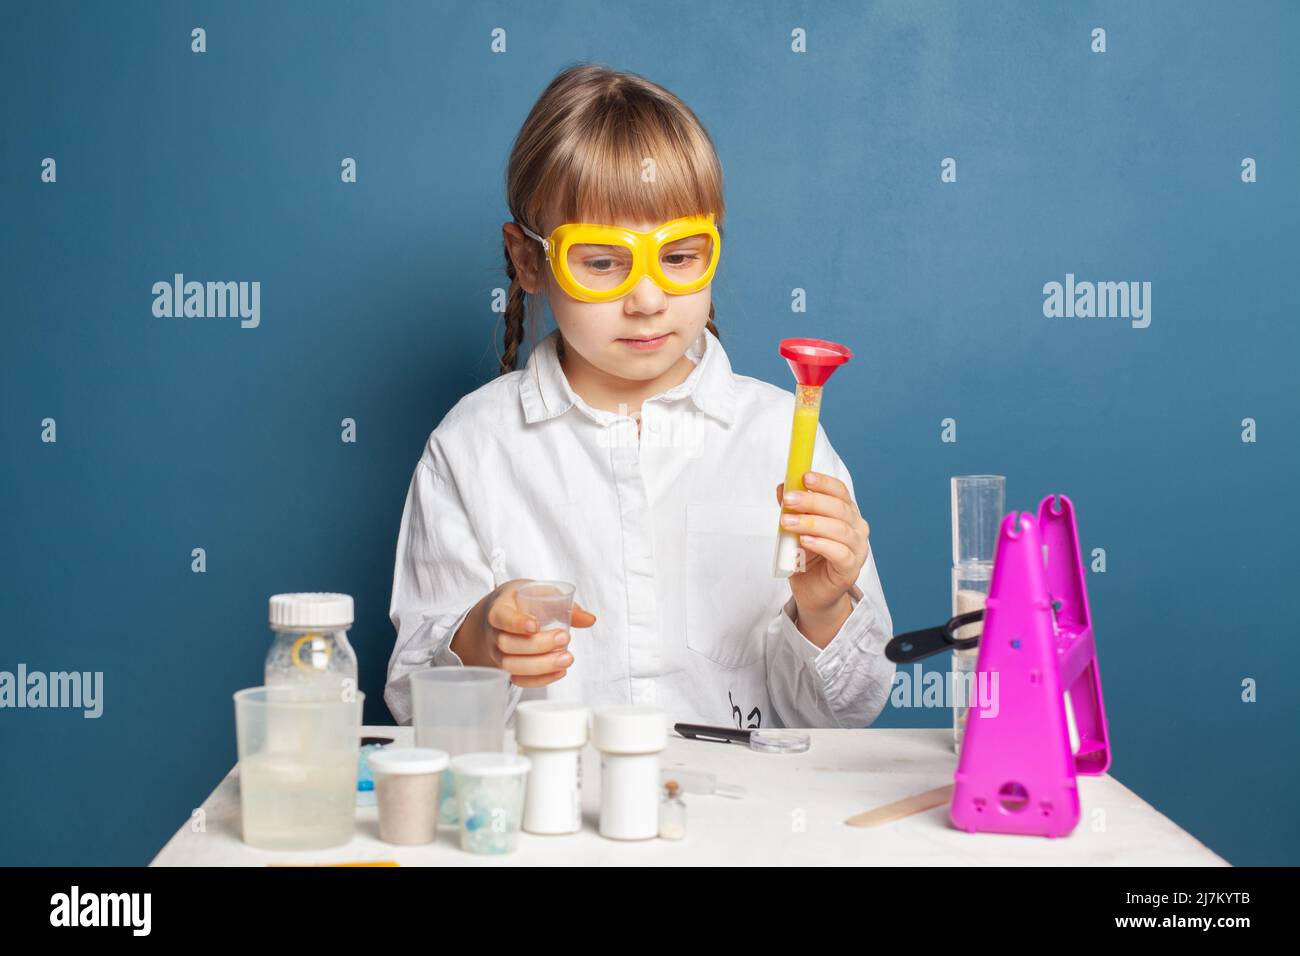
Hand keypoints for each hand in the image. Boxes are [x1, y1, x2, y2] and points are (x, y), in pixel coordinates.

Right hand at [480, 579, 596, 688]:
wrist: (497, 618)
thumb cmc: (519, 603)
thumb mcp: (536, 593)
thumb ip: (562, 603)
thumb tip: (589, 619)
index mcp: (498, 610)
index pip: (501, 617)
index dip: (516, 623)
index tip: (535, 625)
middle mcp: (494, 634)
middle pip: (508, 645)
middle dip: (538, 645)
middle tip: (564, 638)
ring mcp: (498, 654)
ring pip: (512, 666)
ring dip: (542, 666)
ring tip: (567, 659)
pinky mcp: (507, 669)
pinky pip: (519, 680)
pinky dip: (540, 679)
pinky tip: (560, 672)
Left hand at [775, 471, 870, 617]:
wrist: (813, 592)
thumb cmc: (808, 557)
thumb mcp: (796, 528)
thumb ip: (793, 508)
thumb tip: (784, 486)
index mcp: (846, 513)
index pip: (840, 492)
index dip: (823, 483)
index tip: (804, 477)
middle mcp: (856, 528)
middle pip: (839, 509)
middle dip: (812, 501)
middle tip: (789, 500)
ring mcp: (857, 549)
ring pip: (840, 530)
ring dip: (812, 523)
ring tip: (788, 522)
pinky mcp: (850, 569)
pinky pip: (840, 554)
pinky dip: (822, 545)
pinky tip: (805, 541)